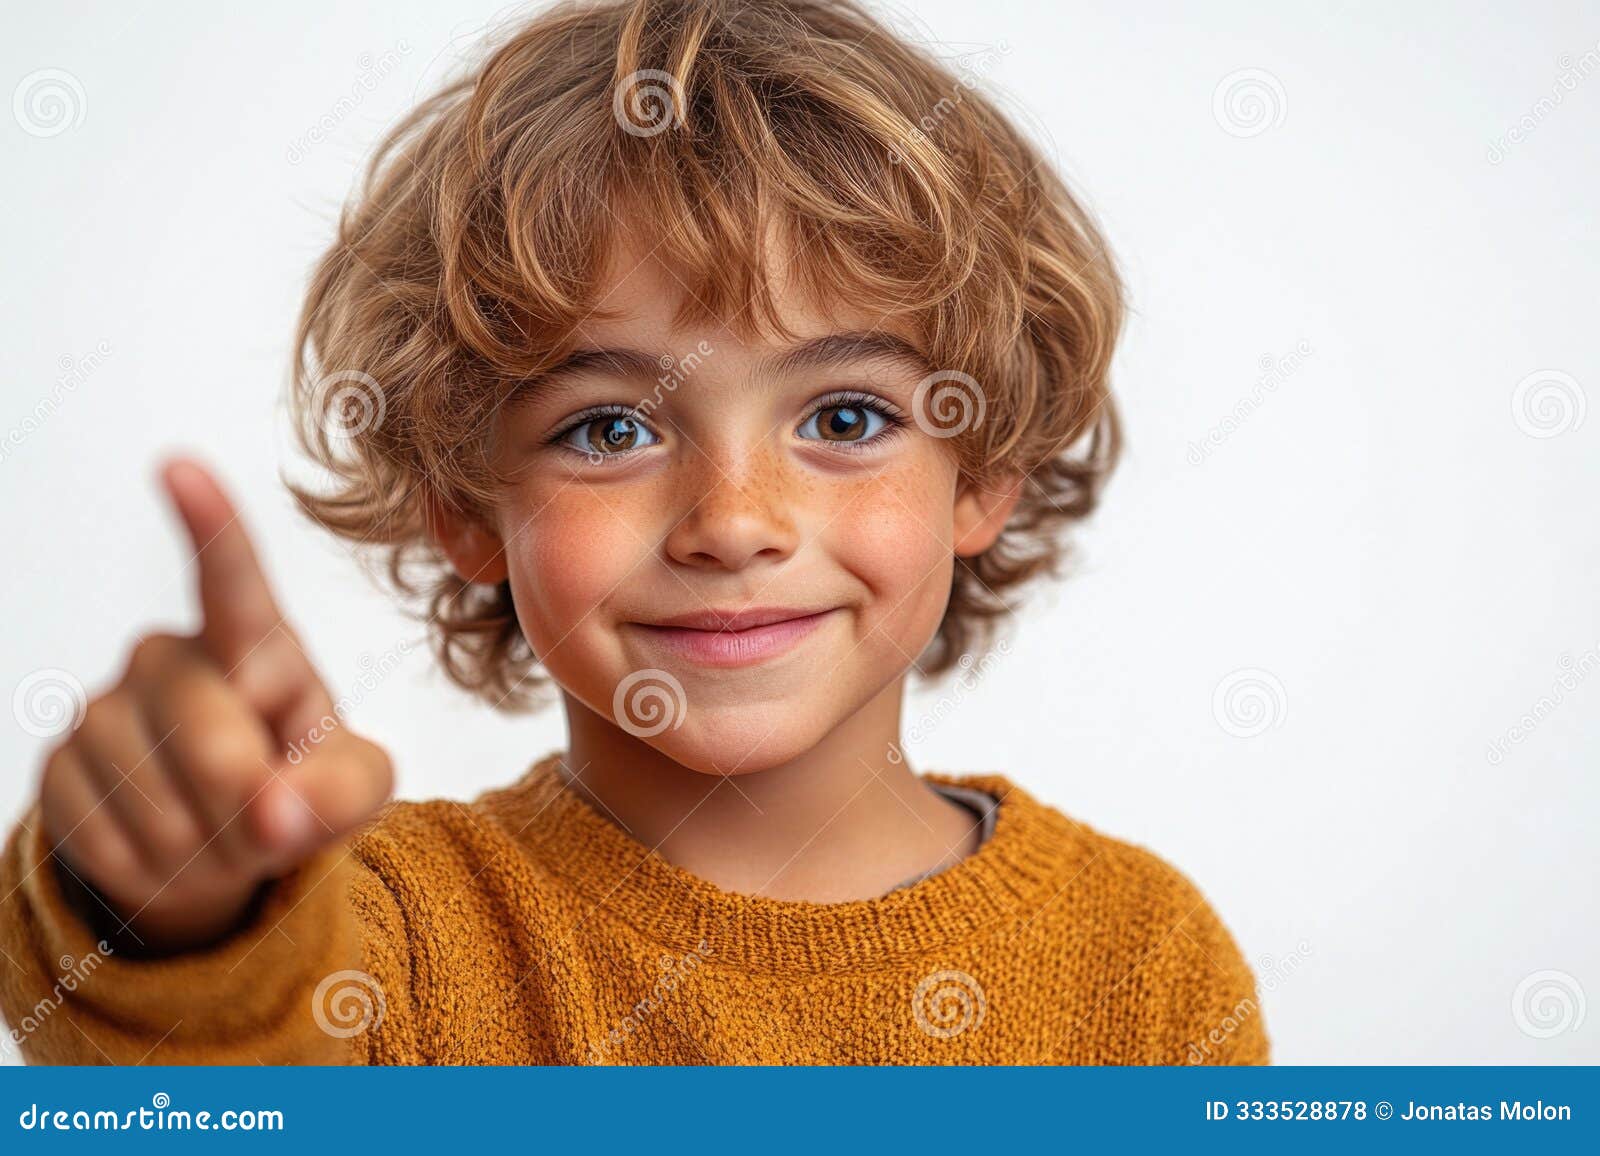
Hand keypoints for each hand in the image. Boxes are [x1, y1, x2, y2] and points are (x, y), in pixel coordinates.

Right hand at [39, 458, 393, 953]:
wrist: (226, 838)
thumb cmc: (302, 785)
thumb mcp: (353, 789)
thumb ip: (344, 794)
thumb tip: (279, 813)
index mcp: (255, 644)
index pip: (231, 579)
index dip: (209, 525)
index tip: (180, 467)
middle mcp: (169, 658)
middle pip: (211, 742)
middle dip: (251, 807)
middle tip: (269, 823)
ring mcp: (105, 710)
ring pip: (161, 806)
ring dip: (206, 847)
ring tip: (222, 829)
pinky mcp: (58, 767)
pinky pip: (112, 843)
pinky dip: (158, 871)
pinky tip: (173, 845)